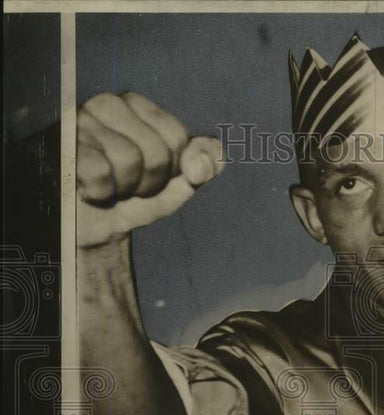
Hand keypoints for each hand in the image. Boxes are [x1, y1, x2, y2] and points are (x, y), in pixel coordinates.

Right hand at [77, 92, 223, 247]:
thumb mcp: (180, 182)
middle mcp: (107, 104)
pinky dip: (103, 193)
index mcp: (137, 105)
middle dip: (150, 183)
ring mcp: (81, 123)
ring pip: (129, 162)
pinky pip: (101, 173)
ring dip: (126, 189)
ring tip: (113, 188)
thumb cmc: (137, 196)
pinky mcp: (62, 147)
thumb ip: (206, 164)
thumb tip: (200, 162)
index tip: (152, 176)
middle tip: (131, 186)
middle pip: (156, 152)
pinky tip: (92, 189)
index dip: (171, 170)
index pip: (177, 139)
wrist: (99, 226)